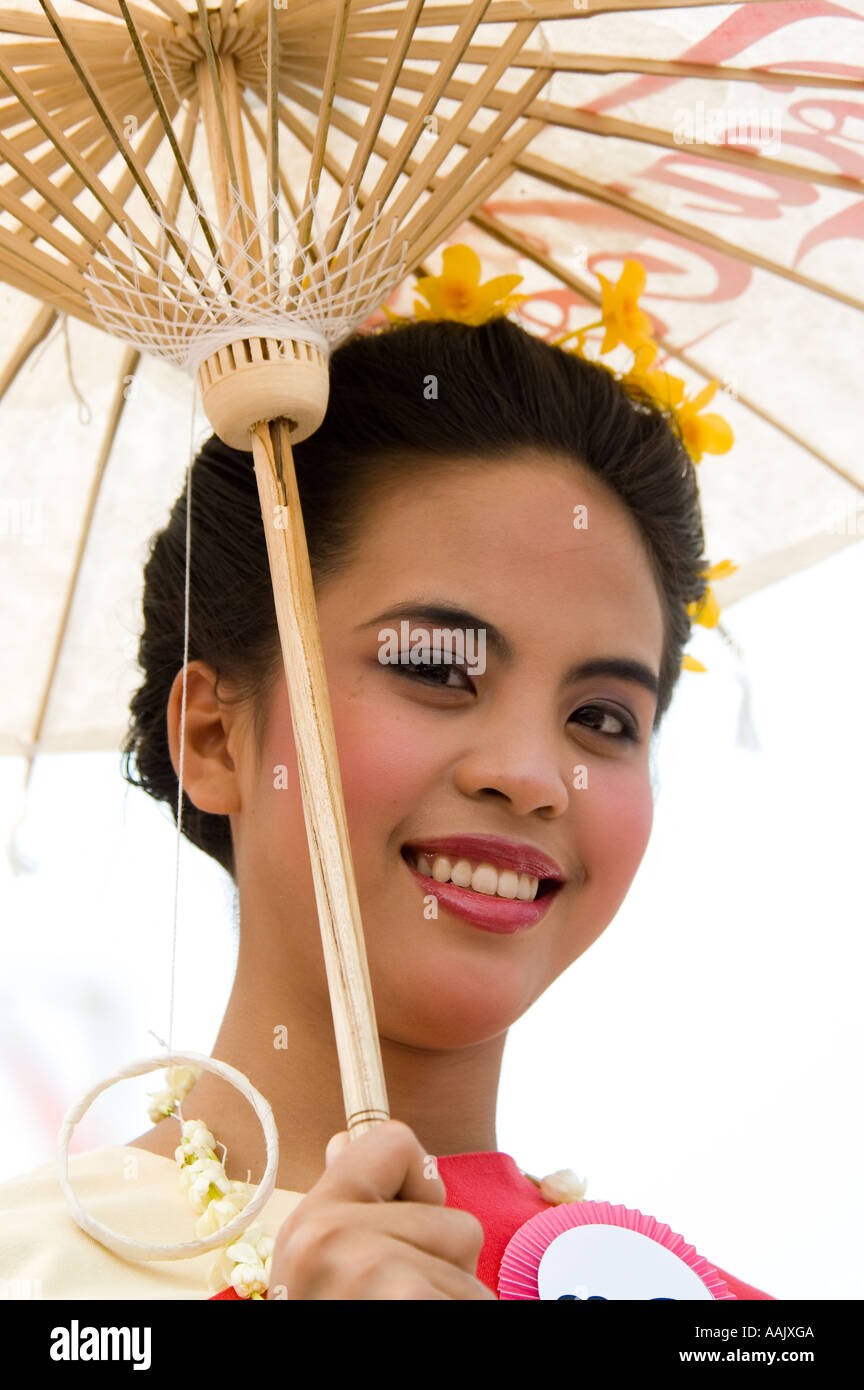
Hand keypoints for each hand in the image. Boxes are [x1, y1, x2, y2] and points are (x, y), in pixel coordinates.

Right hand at [268, 1118, 495, 1298]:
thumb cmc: (332, 1308)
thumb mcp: (319, 1265)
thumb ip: (346, 1202)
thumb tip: (340, 1141)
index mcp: (309, 1220)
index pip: (395, 1142)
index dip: (418, 1192)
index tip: (396, 1243)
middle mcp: (327, 1237)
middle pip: (456, 1220)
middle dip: (445, 1266)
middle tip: (394, 1299)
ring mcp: (366, 1273)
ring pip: (472, 1262)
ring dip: (452, 1297)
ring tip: (402, 1313)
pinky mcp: (406, 1300)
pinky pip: (480, 1297)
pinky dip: (462, 1315)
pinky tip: (419, 1320)